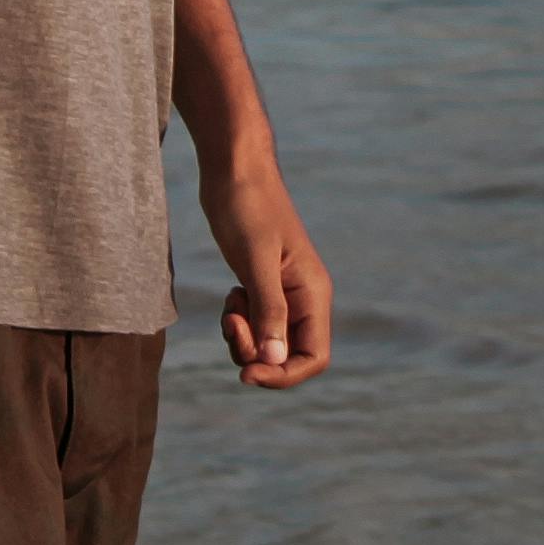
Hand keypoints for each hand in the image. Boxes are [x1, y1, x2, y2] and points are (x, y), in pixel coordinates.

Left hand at [203, 156, 332, 389]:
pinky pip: (255, 326)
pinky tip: (232, 294)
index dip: (283, 374)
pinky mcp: (263, 286)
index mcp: (313, 293)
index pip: (313, 358)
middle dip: (256, 354)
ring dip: (243, 338)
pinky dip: (238, 323)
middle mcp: (303, 298)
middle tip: (231, 323)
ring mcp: (283, 293)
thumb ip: (268, 310)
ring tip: (230, 305)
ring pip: (268, 344)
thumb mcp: (256, 260)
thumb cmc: (247, 207)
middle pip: (287, 357)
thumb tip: (274, 360)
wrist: (234, 170)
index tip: (247, 372)